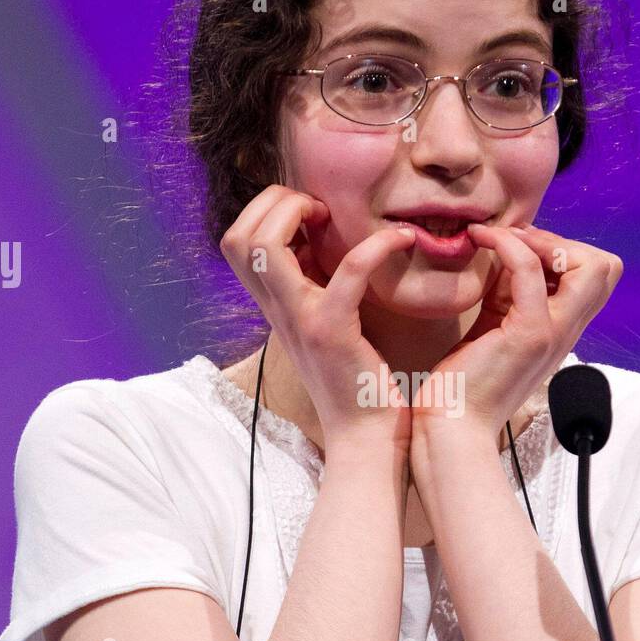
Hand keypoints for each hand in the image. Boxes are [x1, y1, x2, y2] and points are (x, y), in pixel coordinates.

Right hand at [219, 186, 417, 452]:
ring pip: (263, 245)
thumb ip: (313, 286)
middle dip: (275, 204)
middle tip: (319, 213)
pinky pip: (347, 271)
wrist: (366, 436)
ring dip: (299, 213)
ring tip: (335, 221)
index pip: (237, 241)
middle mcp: (277, 310)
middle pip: (237, 236)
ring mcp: (300, 319)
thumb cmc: (355, 380)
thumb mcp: (322, 324)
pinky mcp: (333, 331)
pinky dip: (376, 246)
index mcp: (275, 306)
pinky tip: (402, 240)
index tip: (313, 218)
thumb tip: (320, 240)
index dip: (268, 213)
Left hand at [410, 222, 622, 445]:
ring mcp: (554, 333)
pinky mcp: (529, 334)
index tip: (520, 247)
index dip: (564, 250)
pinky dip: (507, 245)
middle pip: (606, 267)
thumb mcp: (495, 324)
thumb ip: (511, 291)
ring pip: (590, 265)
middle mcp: (567, 332)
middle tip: (516, 242)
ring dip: (540, 239)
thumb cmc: (465, 381)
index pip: (596, 276)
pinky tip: (480, 241)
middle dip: (561, 241)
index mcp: (562, 330)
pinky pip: (530, 269)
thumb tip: (512, 250)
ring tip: (498, 240)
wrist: (452, 424)